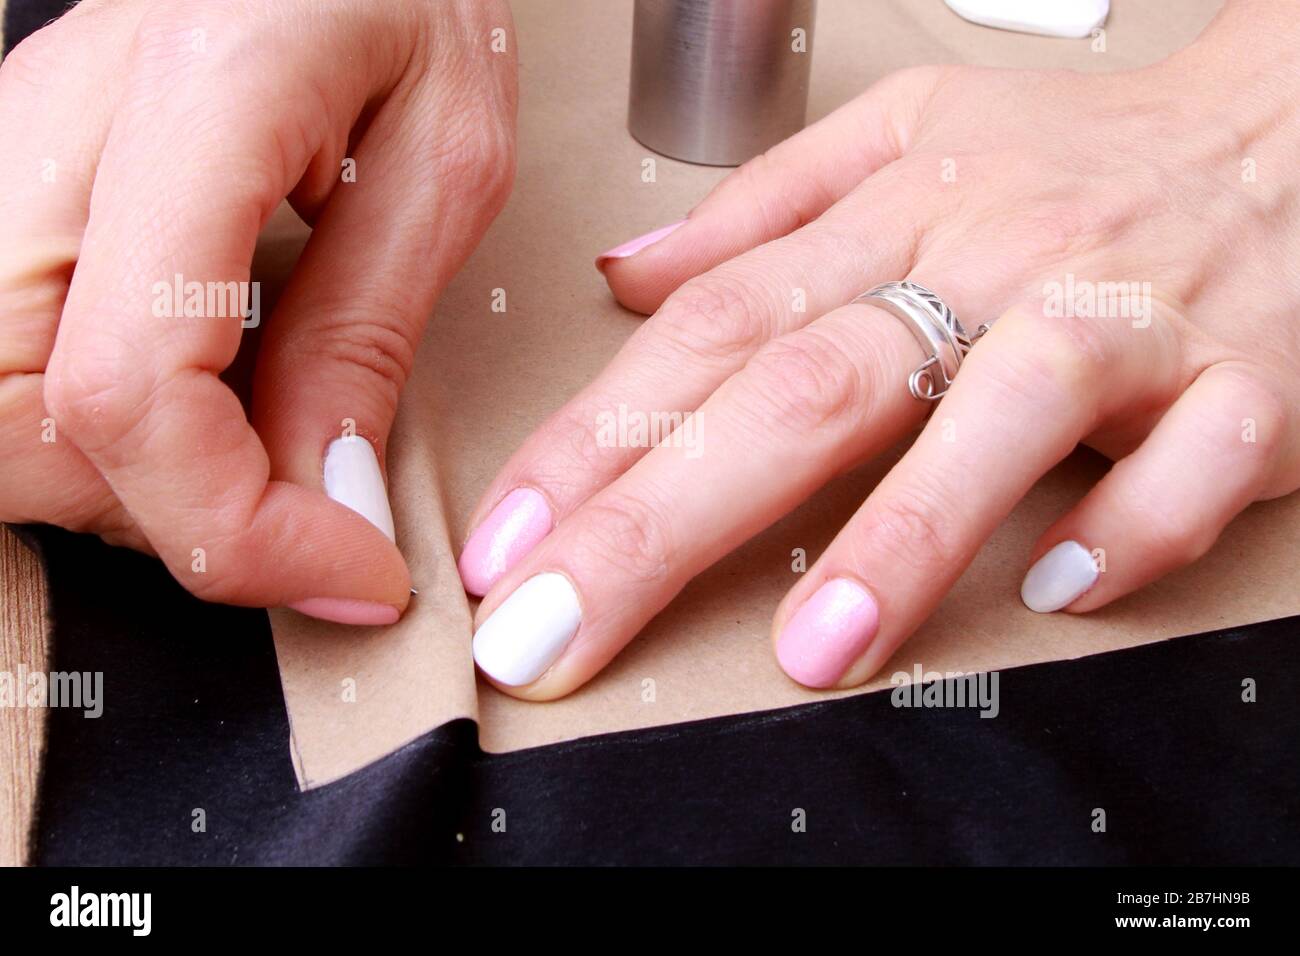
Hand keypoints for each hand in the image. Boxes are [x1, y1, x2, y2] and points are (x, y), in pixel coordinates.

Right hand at [0, 0, 515, 621]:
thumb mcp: (444, 158)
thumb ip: (366, 335)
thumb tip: (325, 499)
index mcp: (191, 101)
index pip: (128, 390)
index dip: (236, 525)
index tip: (354, 565)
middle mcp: (45, 138)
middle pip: (14, 430)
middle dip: (174, 514)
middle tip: (309, 505)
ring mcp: (4, 171)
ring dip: (139, 483)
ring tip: (267, 441)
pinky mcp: (10, 202)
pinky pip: (13, 377)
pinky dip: (114, 432)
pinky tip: (211, 394)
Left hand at [462, 0, 1298, 695]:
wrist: (1284, 128)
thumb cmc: (1074, 154)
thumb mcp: (905, 137)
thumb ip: (759, 210)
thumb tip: (624, 276)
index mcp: (894, 216)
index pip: (710, 330)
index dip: (596, 437)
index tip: (509, 537)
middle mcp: (989, 266)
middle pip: (803, 388)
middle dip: (661, 520)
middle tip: (557, 629)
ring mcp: (1117, 323)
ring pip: (998, 421)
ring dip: (900, 539)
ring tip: (806, 651)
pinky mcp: (1241, 383)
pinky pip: (1190, 465)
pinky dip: (1132, 527)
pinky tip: (1059, 591)